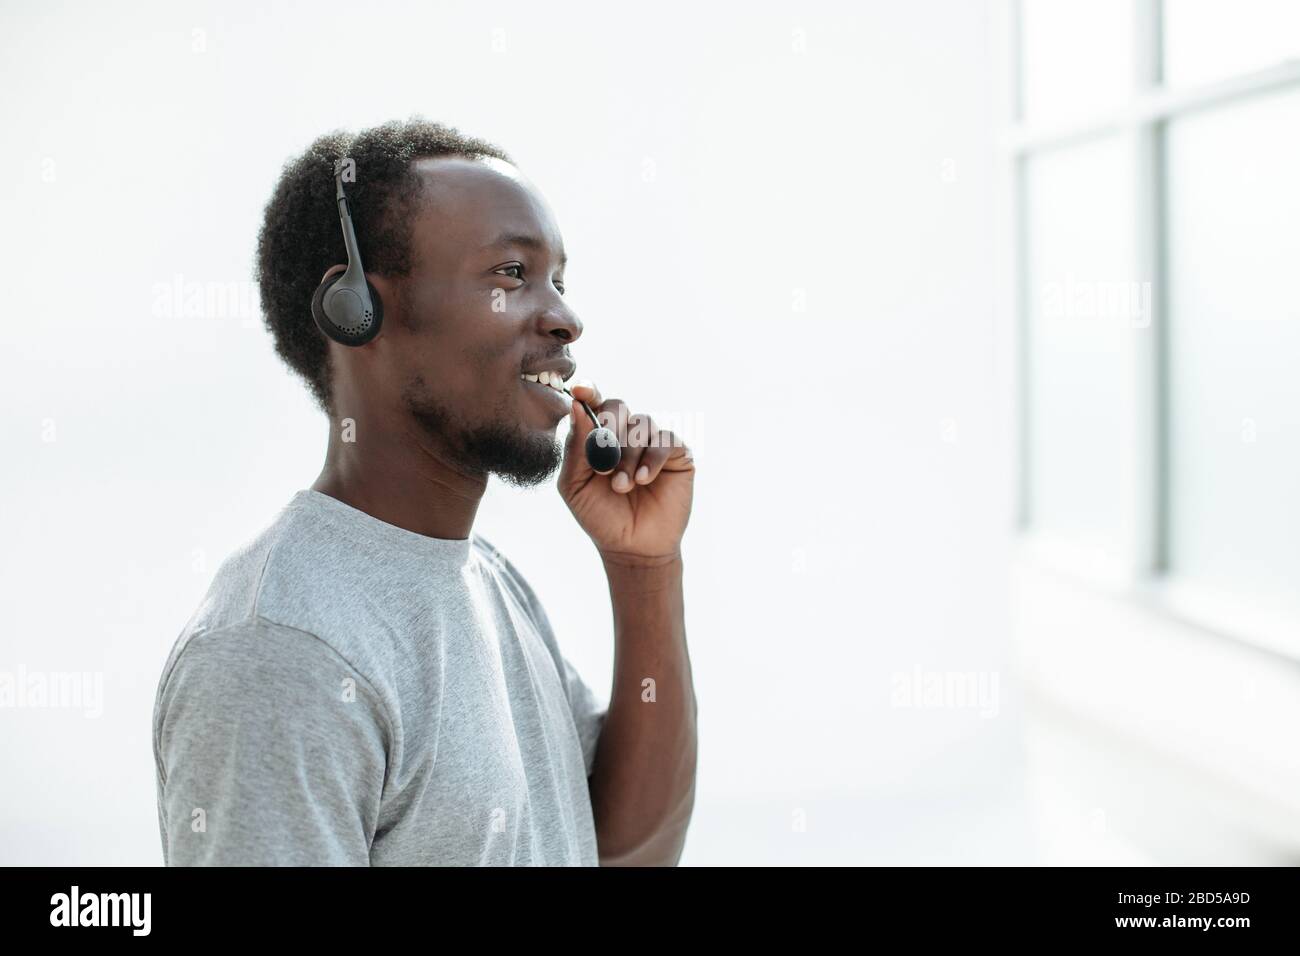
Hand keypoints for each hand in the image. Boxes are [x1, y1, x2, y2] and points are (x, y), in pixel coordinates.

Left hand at [557, 381, 694, 564]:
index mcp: (597, 437)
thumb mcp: (575, 485)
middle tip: (604, 460)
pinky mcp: (677, 455)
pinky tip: (644, 480)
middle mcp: (625, 435)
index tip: (579, 390)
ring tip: (623, 486)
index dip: (588, 391)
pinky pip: (666, 440)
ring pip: (641, 424)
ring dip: (629, 455)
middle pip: (617, 406)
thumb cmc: (600, 516)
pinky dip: (652, 458)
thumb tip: (577, 407)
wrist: (632, 547)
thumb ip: (575, 449)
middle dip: (608, 428)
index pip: (592, 403)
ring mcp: (652, 443)